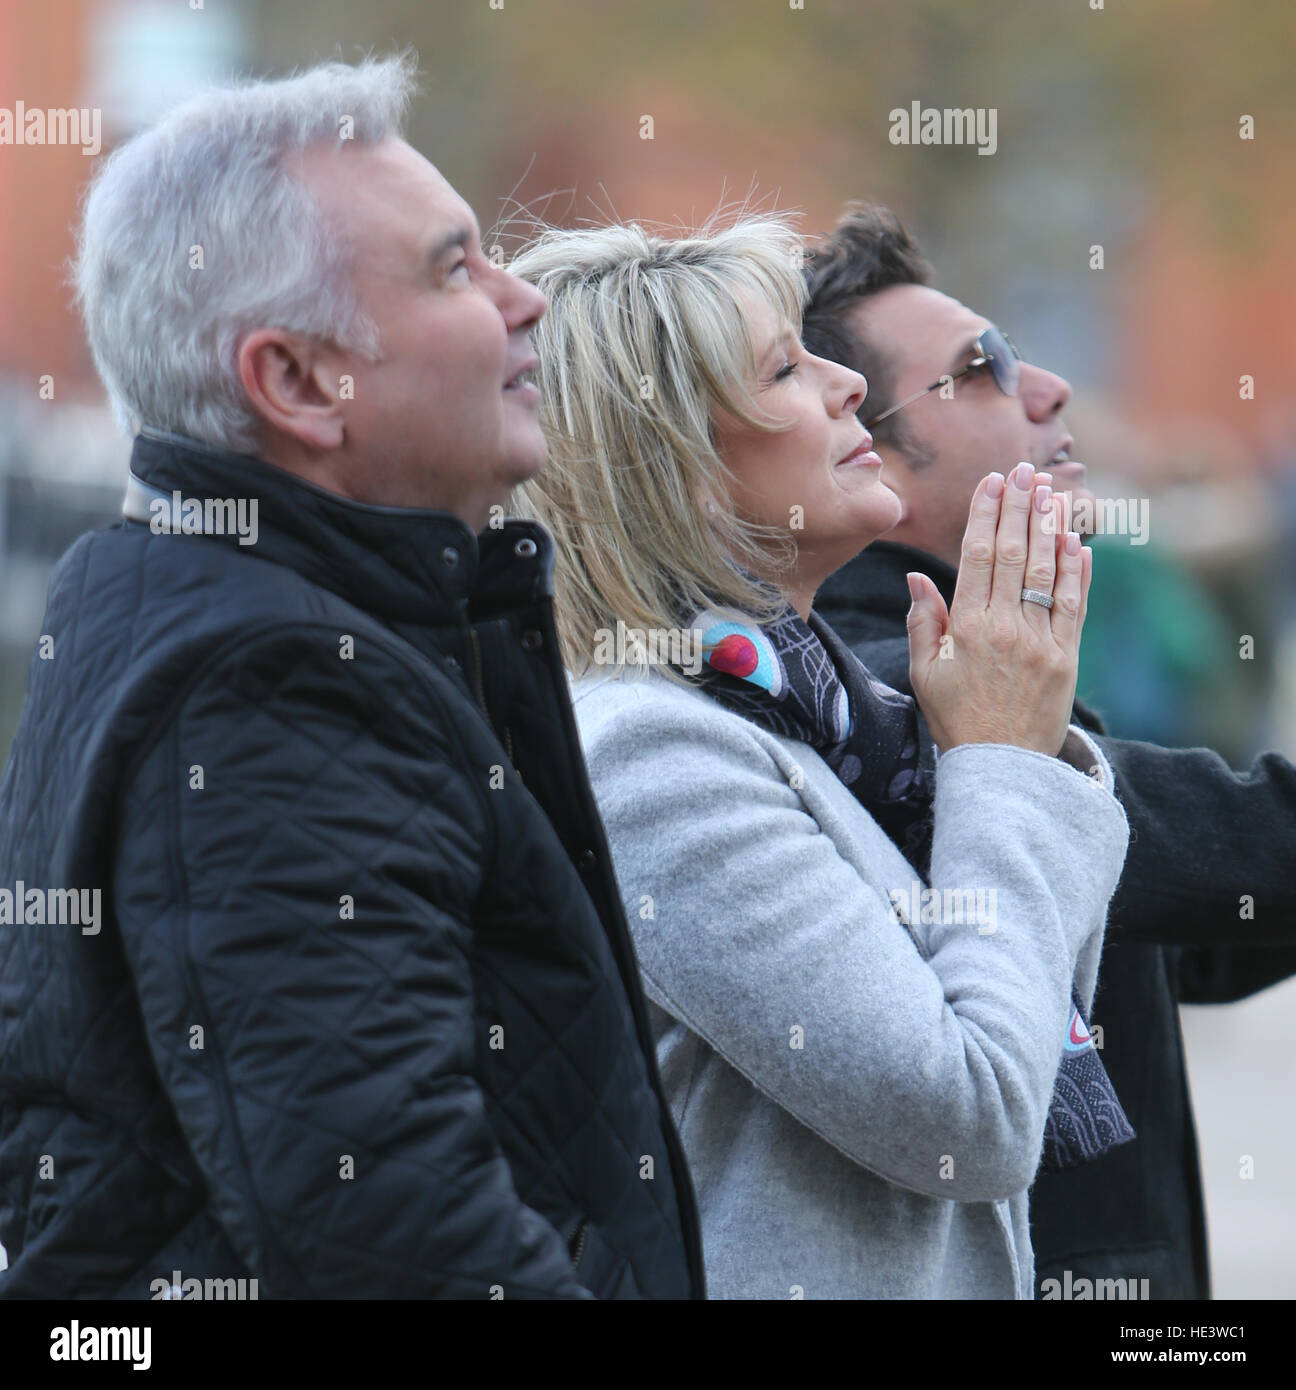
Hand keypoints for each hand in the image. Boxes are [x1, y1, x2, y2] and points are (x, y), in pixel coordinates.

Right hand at [906, 462, 1092, 756]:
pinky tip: (1075, 540)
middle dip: (1020, 507)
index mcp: (967, 629)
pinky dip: (1077, 570)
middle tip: (1024, 471)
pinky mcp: (1068, 657)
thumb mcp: (925, 673)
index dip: (986, 515)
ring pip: (1047, 572)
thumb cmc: (955, 718)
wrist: (1001, 767)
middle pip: (1015, 554)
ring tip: (1050, 491)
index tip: (992, 482)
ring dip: (1049, 527)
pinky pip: (1075, 604)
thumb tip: (917, 576)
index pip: (978, 557)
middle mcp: (1005, 629)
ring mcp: (1040, 641)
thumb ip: (922, 622)